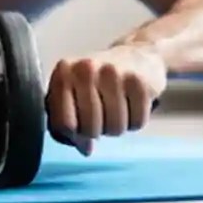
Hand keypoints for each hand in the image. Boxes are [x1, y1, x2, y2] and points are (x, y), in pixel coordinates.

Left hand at [46, 45, 166, 155]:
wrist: (136, 54)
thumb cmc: (97, 81)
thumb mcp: (73, 95)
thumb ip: (67, 123)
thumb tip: (85, 149)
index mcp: (63, 73)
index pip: (63, 124)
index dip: (73, 136)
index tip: (80, 130)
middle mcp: (86, 68)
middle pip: (90, 129)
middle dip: (97, 132)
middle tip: (101, 117)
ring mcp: (113, 73)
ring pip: (115, 128)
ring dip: (117, 127)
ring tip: (116, 109)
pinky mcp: (139, 81)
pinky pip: (137, 123)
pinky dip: (136, 121)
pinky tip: (132, 104)